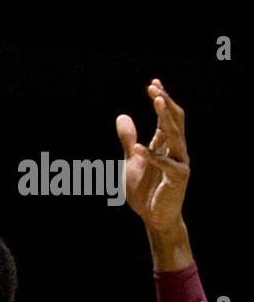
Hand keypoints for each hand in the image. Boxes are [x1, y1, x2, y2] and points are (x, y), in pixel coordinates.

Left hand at [116, 80, 189, 232]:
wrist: (154, 217)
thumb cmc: (145, 190)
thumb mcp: (131, 160)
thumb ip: (128, 139)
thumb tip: (121, 116)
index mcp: (165, 145)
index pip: (166, 117)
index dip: (161, 100)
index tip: (153, 84)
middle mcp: (176, 150)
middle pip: (173, 121)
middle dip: (165, 103)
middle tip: (154, 89)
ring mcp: (179, 163)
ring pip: (175, 136)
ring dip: (166, 119)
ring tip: (157, 102)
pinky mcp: (178, 179)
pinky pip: (166, 165)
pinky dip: (152, 156)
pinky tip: (139, 148)